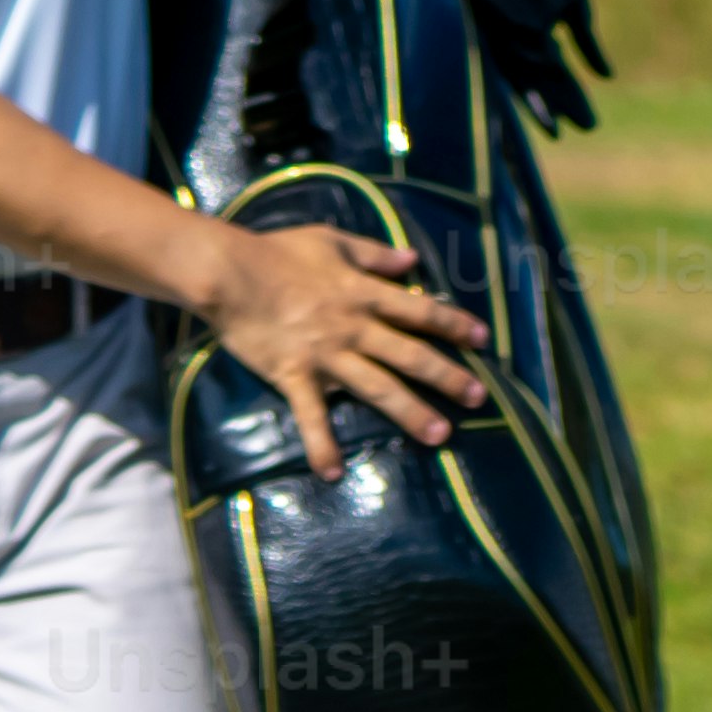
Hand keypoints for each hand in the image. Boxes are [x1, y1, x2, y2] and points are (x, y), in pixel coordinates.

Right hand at [193, 220, 489, 476]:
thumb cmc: (278, 251)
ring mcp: (325, 355)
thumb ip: (375, 253)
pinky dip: (321, 443)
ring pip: (377, 386)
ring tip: (439, 435)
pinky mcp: (293, 375)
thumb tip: (413, 260)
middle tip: (478, 397)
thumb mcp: (332, 240)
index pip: (421, 311)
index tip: (483, 339)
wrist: (228, 272)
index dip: (455, 324)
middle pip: (411, 354)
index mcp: (364, 293)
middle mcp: (354, 328)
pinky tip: (333, 471)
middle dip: (448, 376)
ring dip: (410, 412)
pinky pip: (310, 415)